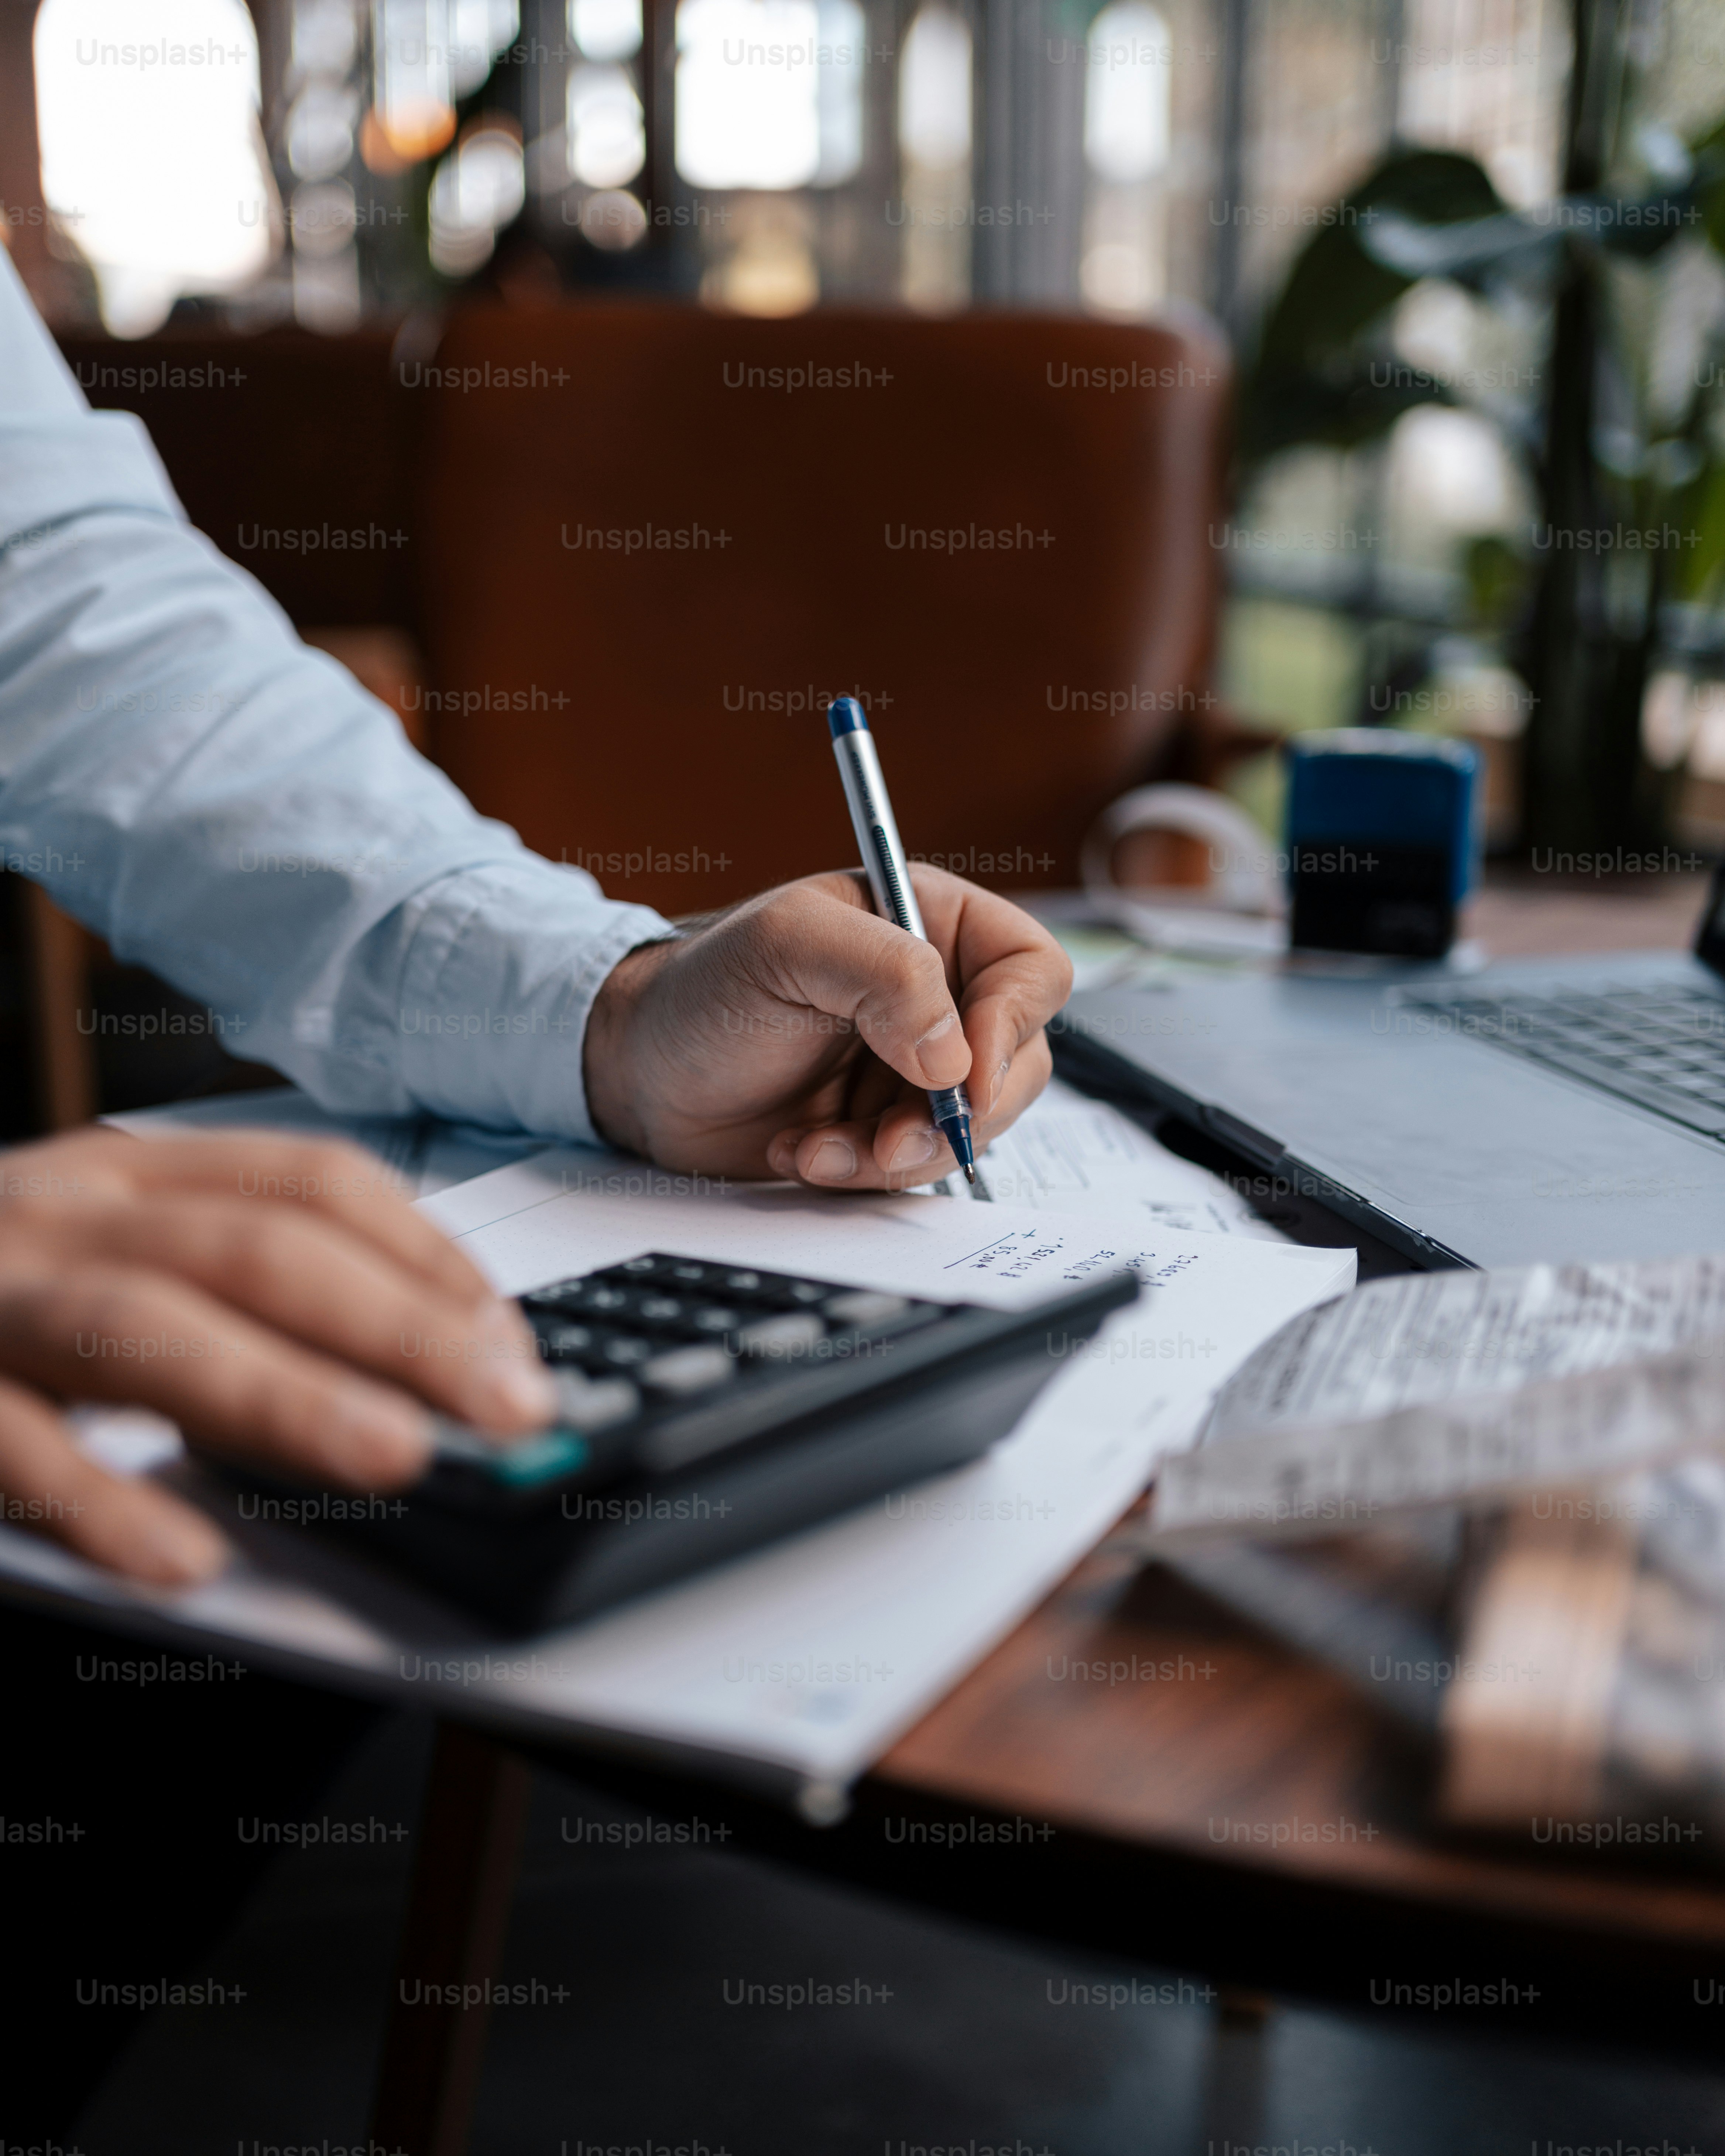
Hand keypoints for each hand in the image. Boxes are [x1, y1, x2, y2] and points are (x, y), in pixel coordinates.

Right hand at [0, 1128, 555, 1586]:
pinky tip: (182, 1556)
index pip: (314, 1185)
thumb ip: (223, 1283)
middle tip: (507, 1408)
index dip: (425, 1259)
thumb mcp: (106, 1249)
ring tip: (394, 1455)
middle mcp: (65, 1213)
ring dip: (282, 1394)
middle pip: (259, 1254)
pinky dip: (98, 1500)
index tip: (510, 1343)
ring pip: (148, 1329)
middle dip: (397, 1328)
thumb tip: (405, 1357)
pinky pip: (11, 1442)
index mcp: (128, 1178)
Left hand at [584, 867, 1072, 1188]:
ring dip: (896, 1154)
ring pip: (969, 1129)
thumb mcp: (787, 943)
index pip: (1031, 970)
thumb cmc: (705, 988)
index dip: (1011, 1027)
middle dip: (952, 1116)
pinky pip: (917, 1167)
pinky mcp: (887, 1127)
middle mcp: (937, 995)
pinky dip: (863, 1175)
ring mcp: (916, 1067)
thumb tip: (953, 1055)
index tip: (963, 1080)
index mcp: (932, 923)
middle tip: (884, 1139)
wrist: (644, 1071)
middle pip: (1016, 1064)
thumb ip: (884, 972)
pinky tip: (803, 1153)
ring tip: (818, 1147)